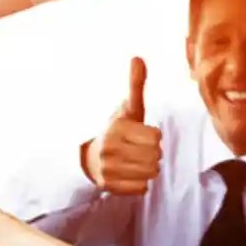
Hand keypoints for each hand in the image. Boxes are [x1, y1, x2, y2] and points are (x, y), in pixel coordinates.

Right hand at [81, 57, 162, 194]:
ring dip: (148, 168)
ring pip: (150, 173)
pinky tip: (129, 174)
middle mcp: (110, 148)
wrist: (89, 158)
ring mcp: (108, 169)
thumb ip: (135, 85)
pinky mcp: (109, 186)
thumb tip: (138, 58)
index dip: (153, 137)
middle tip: (139, 150)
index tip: (140, 135)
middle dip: (152, 153)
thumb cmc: (117, 131)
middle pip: (155, 157)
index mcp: (117, 128)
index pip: (156, 138)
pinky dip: (140, 183)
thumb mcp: (128, 109)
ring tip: (135, 162)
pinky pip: (142, 188)